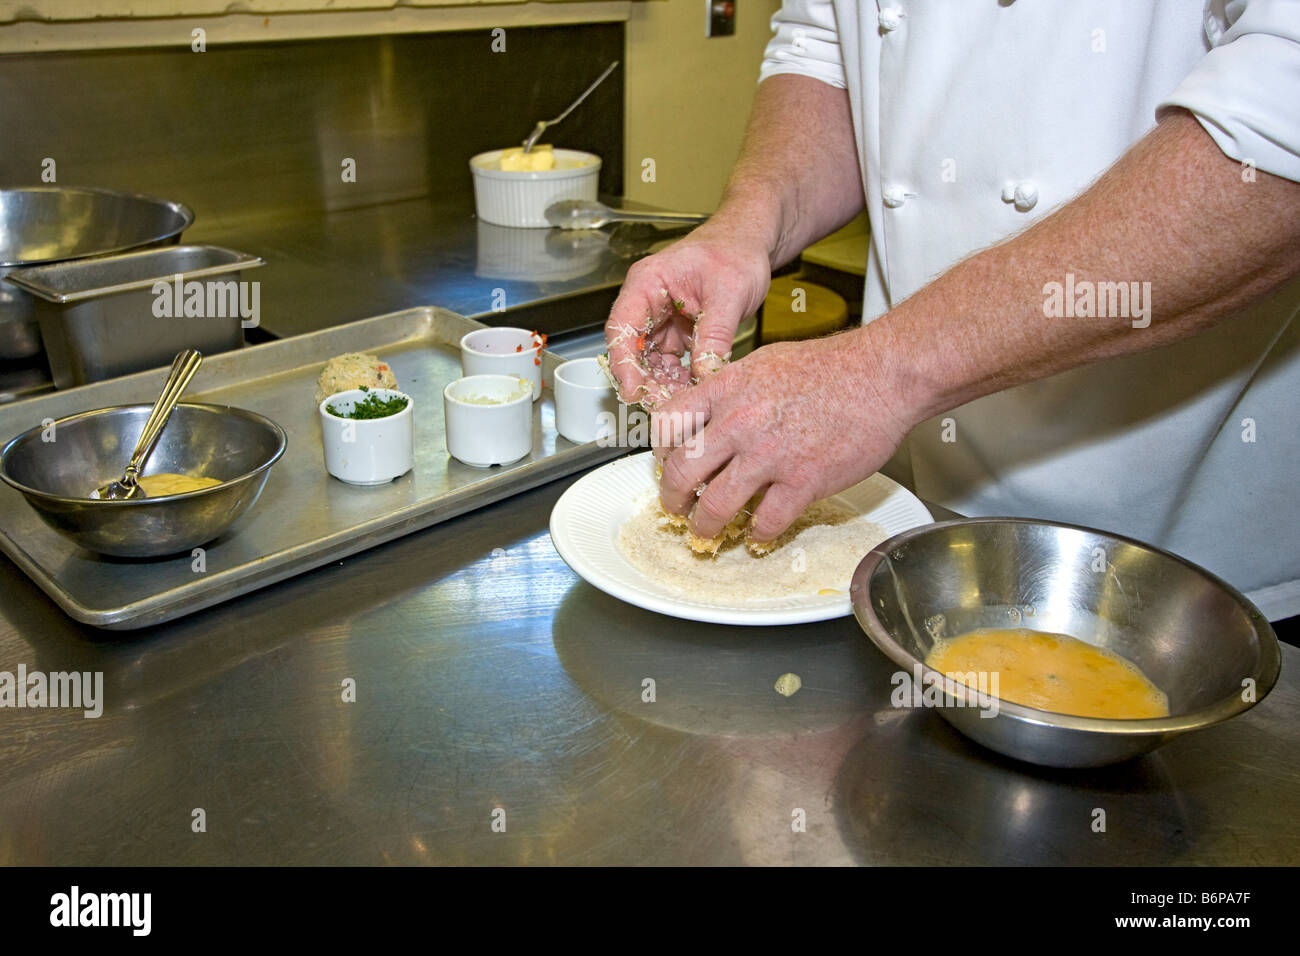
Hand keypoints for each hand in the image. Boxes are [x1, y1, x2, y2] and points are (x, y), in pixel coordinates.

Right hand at [603, 222, 771, 407]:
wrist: (750, 245)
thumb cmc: (734, 252)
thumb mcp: (729, 293)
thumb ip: (715, 335)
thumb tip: (705, 375)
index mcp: (646, 283)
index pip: (622, 328)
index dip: (623, 363)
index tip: (632, 391)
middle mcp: (647, 303)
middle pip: (632, 350)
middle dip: (645, 380)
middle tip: (663, 406)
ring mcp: (661, 320)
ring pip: (650, 362)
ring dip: (662, 384)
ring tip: (681, 403)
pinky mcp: (677, 334)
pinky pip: (671, 363)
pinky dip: (679, 379)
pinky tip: (693, 391)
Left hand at [653, 325, 913, 543]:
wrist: (882, 375)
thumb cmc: (832, 366)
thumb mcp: (765, 363)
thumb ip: (733, 390)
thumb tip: (714, 411)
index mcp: (726, 389)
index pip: (668, 423)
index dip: (660, 450)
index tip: (666, 463)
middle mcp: (739, 423)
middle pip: (680, 471)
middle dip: (672, 497)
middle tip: (676, 507)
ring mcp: (769, 455)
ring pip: (715, 506)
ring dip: (705, 526)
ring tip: (706, 531)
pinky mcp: (802, 482)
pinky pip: (766, 521)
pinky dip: (758, 534)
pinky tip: (759, 533)